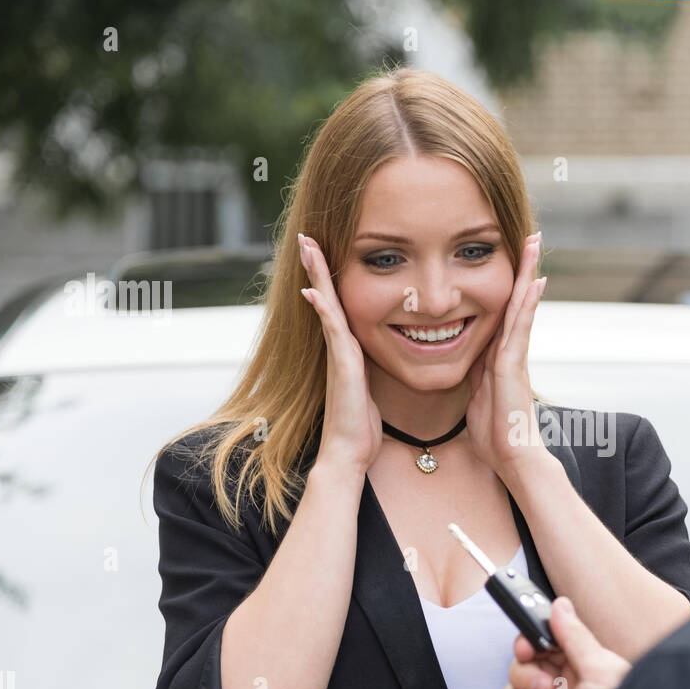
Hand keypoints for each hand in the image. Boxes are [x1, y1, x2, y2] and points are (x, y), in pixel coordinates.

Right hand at [297, 232, 382, 475]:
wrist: (349, 452)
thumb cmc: (362, 425)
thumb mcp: (371, 388)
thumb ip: (370, 370)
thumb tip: (384, 356)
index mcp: (349, 349)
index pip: (339, 305)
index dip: (331, 278)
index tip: (323, 250)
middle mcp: (340, 347)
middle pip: (326, 296)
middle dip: (317, 266)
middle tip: (306, 236)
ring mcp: (338, 355)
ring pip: (326, 306)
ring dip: (316, 275)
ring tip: (307, 246)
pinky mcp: (342, 367)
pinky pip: (332, 332)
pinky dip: (323, 310)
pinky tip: (313, 290)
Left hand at [466, 232, 549, 483]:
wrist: (513, 458)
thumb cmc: (496, 436)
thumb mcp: (476, 399)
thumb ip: (474, 379)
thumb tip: (464, 367)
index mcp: (497, 357)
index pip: (499, 313)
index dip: (505, 287)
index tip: (508, 261)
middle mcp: (510, 351)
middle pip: (515, 301)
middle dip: (521, 270)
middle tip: (528, 238)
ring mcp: (515, 356)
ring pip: (520, 306)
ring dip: (527, 274)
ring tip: (532, 244)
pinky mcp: (514, 365)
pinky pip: (520, 326)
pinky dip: (527, 302)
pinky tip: (534, 281)